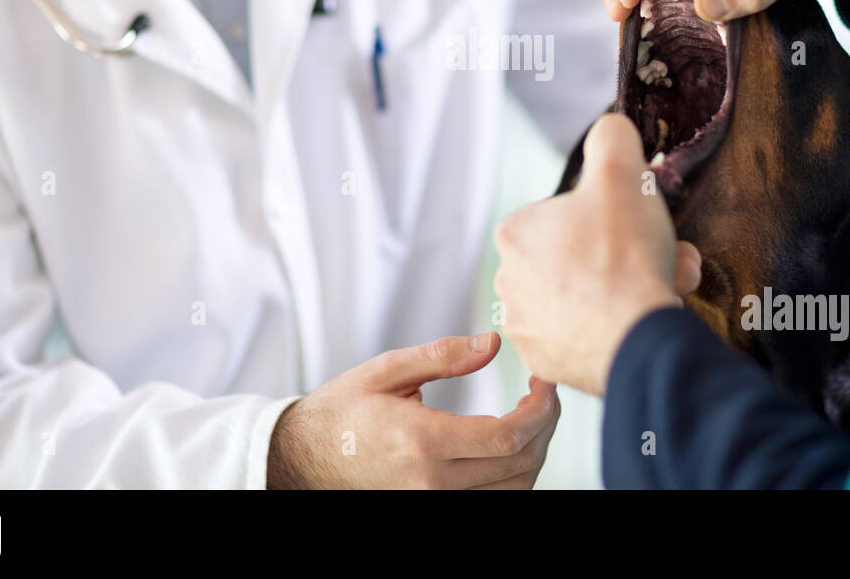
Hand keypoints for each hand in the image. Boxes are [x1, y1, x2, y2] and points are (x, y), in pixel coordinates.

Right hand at [267, 333, 558, 488]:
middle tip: (545, 392)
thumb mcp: (386, 370)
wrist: (303, 458)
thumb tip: (493, 343)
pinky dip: (515, 474)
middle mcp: (432, 481)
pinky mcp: (433, 506)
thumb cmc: (343, 410)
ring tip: (532, 414)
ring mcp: (434, 501)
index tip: (544, 380)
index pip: (508, 436)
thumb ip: (443, 356)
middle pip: (521, 465)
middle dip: (545, 425)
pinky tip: (511, 442)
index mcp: (422, 441)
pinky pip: (494, 500)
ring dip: (535, 452)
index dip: (541, 409)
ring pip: (514, 490)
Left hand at [492, 114, 702, 395]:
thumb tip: (608, 130)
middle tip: (660, 256)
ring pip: (586, 295)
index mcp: (516, 232)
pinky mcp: (548, 361)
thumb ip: (611, 137)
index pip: (568, 212)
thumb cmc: (622, 256)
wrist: (634, 338)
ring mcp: (527, 326)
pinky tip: (640, 319)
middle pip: (580, 255)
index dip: (612, 213)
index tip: (638, 222)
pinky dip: (614, 325)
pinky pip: (586, 334)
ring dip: (625, 287)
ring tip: (660, 288)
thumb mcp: (621, 171)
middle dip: (625, 253)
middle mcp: (510, 281)